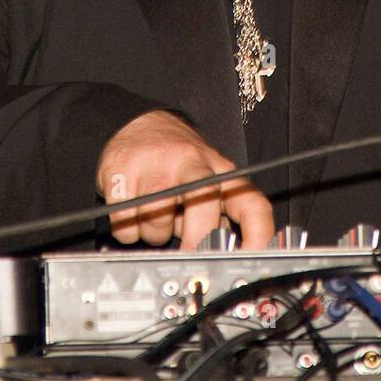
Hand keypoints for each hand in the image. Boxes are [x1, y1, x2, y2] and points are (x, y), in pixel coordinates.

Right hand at [95, 110, 274, 249]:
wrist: (139, 123)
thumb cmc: (178, 161)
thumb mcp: (209, 181)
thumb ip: (218, 216)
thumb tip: (224, 257)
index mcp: (221, 174)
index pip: (251, 204)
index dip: (258, 233)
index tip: (252, 257)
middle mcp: (192, 165)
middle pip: (203, 204)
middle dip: (194, 238)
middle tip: (185, 251)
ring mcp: (156, 165)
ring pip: (157, 221)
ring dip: (154, 233)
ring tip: (155, 216)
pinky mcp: (122, 171)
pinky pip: (124, 221)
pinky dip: (126, 228)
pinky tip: (133, 211)